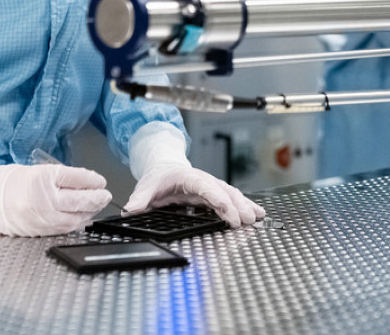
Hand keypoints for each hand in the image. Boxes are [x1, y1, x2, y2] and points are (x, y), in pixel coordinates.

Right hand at [0, 162, 112, 236]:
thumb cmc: (10, 182)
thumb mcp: (37, 170)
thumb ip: (61, 177)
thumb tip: (86, 183)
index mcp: (42, 177)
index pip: (77, 178)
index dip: (93, 180)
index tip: (101, 181)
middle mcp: (43, 198)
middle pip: (80, 199)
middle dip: (97, 198)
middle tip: (105, 195)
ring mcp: (41, 217)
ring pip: (75, 218)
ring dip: (89, 213)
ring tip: (96, 207)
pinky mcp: (39, 231)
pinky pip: (64, 229)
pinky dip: (76, 224)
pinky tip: (82, 218)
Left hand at [124, 164, 264, 227]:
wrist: (165, 168)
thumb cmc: (159, 178)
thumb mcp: (146, 186)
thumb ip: (140, 198)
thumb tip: (131, 209)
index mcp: (189, 178)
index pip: (206, 188)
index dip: (218, 200)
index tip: (228, 212)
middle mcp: (204, 181)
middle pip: (224, 191)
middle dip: (237, 205)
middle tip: (248, 220)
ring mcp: (211, 187)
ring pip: (232, 195)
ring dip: (245, 205)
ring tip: (258, 217)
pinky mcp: (214, 194)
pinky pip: (231, 199)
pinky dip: (244, 206)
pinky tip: (256, 214)